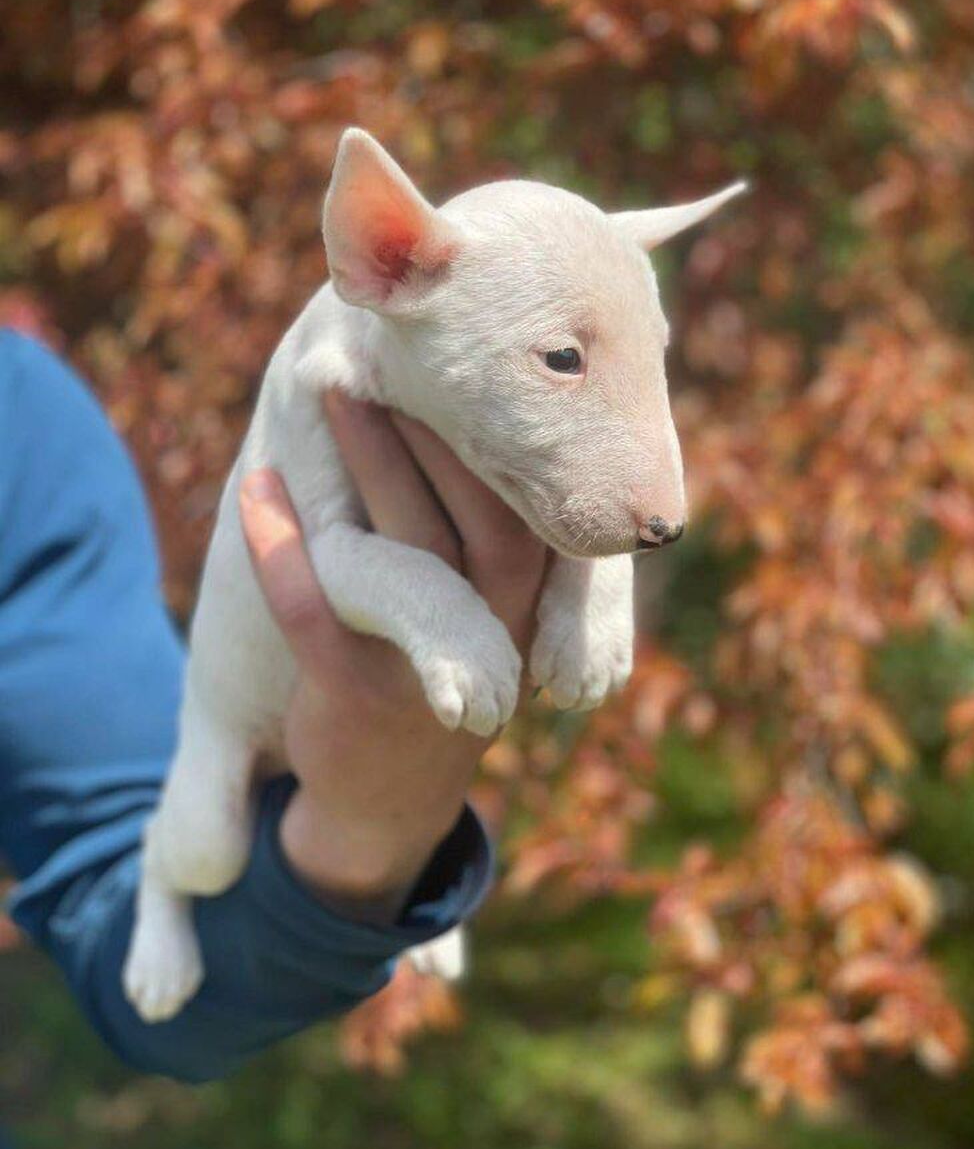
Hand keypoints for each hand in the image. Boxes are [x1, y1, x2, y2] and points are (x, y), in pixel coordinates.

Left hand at [238, 393, 547, 916]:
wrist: (391, 798)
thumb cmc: (447, 664)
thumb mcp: (495, 604)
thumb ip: (496, 526)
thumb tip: (474, 406)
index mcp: (541, 601)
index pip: (535, 502)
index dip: (496, 427)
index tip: (460, 352)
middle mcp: (502, 631)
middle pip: (477, 513)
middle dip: (432, 428)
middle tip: (390, 349)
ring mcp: (436, 666)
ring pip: (406, 548)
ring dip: (367, 460)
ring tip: (331, 388)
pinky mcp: (360, 694)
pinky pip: (316, 605)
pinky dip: (280, 543)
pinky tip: (257, 487)